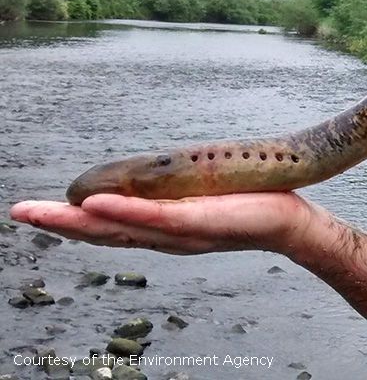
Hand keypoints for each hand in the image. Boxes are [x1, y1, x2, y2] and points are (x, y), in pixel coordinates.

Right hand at [9, 192, 312, 254]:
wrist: (289, 221)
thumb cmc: (246, 203)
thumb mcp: (200, 195)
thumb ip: (171, 193)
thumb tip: (147, 179)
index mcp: (160, 229)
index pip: (107, 227)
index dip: (68, 221)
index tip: (32, 211)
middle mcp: (164, 236)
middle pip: (103, 233)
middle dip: (58, 225)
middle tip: (20, 212)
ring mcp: (180, 231)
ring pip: (122, 227)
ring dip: (78, 221)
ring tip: (41, 212)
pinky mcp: (200, 221)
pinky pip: (159, 217)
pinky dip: (126, 211)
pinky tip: (98, 204)